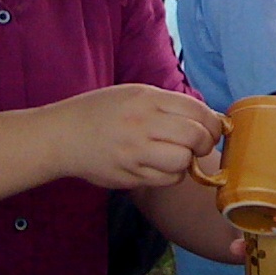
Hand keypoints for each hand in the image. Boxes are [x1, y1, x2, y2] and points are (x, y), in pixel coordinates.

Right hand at [49, 85, 223, 189]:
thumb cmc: (102, 112)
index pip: (197, 110)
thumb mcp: (134, 95)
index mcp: (146, 99)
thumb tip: (211, 120)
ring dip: (188, 161)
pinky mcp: (129, 175)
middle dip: (206, 143)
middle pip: (195, 136)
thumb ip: (170, 105)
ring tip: (177, 155)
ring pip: (183, 162)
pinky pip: (166, 179)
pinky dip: (172, 175)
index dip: (213, 123)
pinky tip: (161, 166)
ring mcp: (134, 152)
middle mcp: (141, 124)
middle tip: (200, 145)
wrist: (62, 135)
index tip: (213, 129)